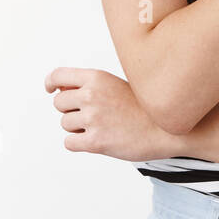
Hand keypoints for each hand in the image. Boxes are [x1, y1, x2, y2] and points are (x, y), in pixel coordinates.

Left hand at [44, 67, 181, 161]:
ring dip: (77, 127)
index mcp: (96, 78)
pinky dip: (79, 143)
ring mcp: (93, 118)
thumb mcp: (116, 85)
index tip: (51, 89)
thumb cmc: (143, 107)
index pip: (59, 75)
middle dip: (70, 110)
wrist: (167, 129)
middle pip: (58, 103)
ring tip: (102, 127)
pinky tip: (97, 140)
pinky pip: (69, 142)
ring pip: (65, 124)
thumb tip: (59, 90)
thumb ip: (89, 86)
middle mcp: (91, 95)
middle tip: (91, 115)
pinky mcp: (96, 141)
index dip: (51, 83)